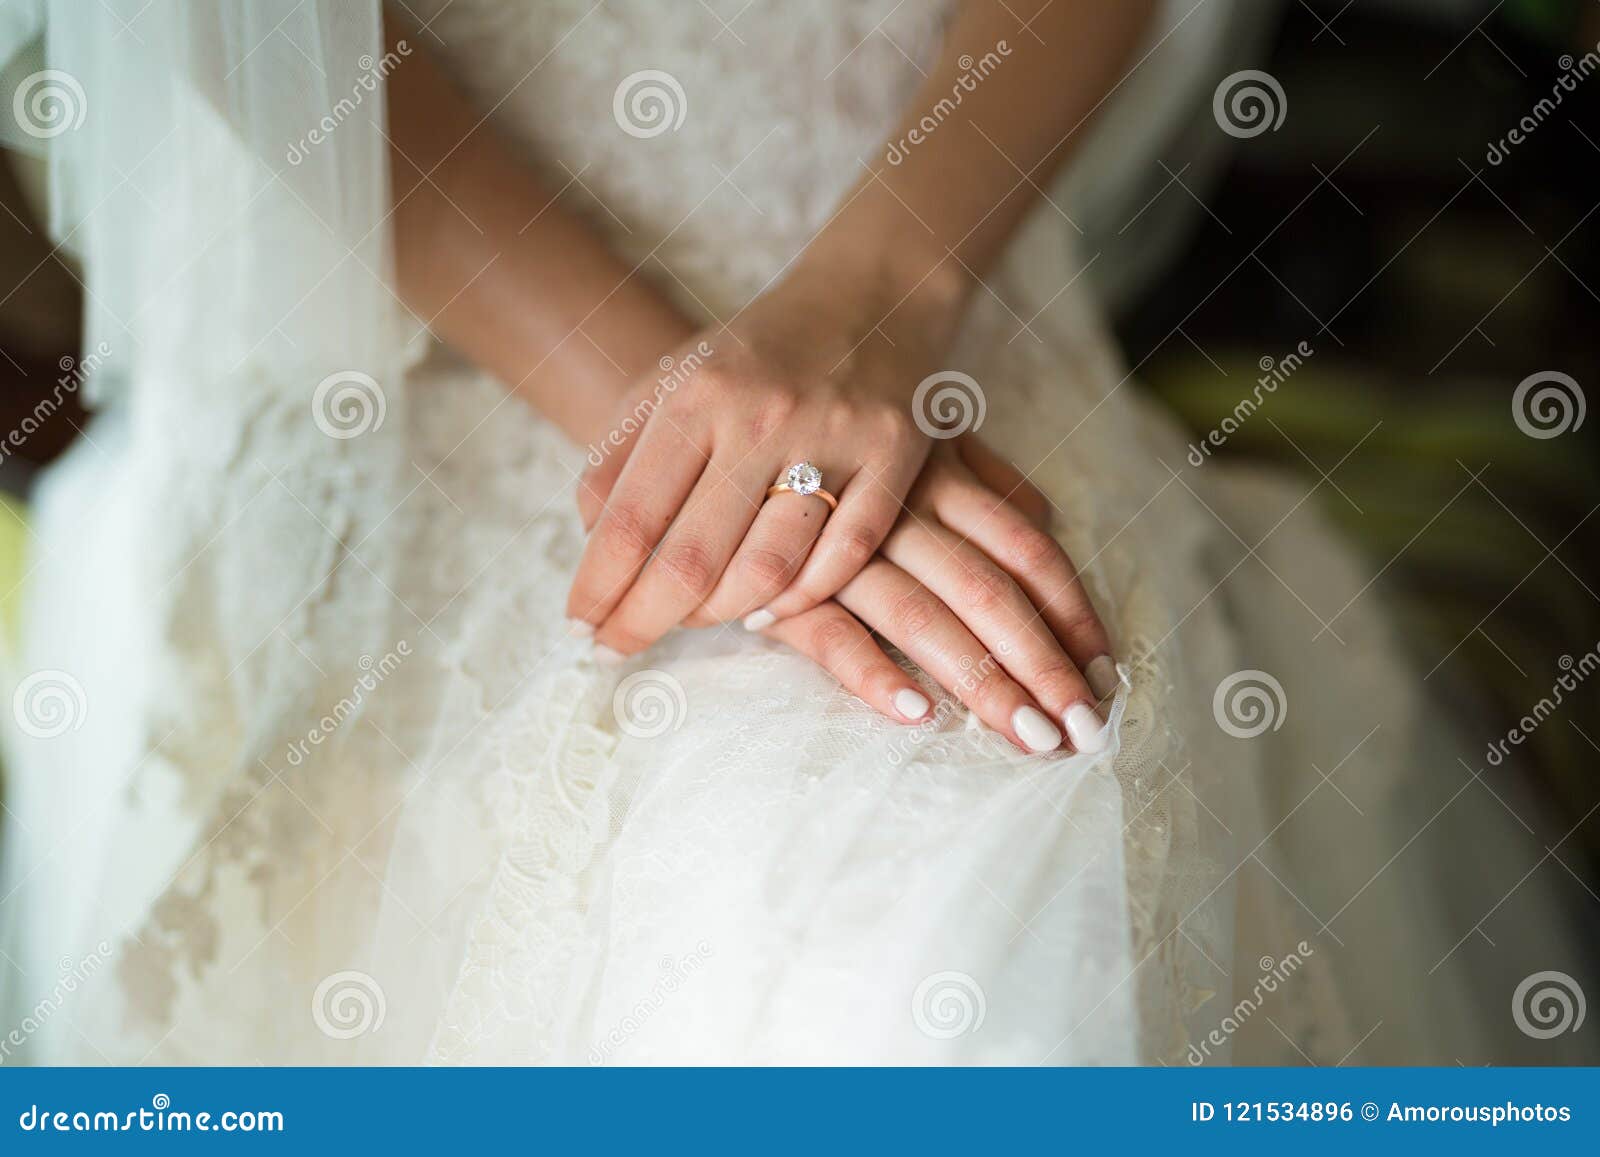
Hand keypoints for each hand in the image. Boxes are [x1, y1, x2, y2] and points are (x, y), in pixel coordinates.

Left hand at [567, 258, 960, 654]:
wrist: (870, 295)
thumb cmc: (754, 354)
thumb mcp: (670, 380)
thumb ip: (619, 456)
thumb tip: (591, 545)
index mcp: (696, 394)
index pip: (630, 521)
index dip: (597, 588)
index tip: (578, 628)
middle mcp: (762, 416)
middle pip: (691, 560)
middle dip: (642, 622)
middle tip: (618, 650)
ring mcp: (835, 438)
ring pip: (767, 569)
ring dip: (718, 616)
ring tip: (691, 621)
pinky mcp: (895, 455)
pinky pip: (845, 557)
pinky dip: (800, 600)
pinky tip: (764, 612)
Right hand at [754, 437, 1118, 754]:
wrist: (700, 432)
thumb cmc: (816, 440)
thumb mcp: (905, 437)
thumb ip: (979, 471)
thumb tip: (1045, 513)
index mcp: (937, 473)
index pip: (1024, 546)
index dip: (1070, 608)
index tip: (1107, 669)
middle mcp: (898, 510)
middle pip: (990, 592)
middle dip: (1045, 664)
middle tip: (1088, 730)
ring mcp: (838, 551)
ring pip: (923, 618)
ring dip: (983, 683)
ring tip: (1033, 740)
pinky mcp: (779, 589)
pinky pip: (829, 634)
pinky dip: (872, 672)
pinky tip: (916, 714)